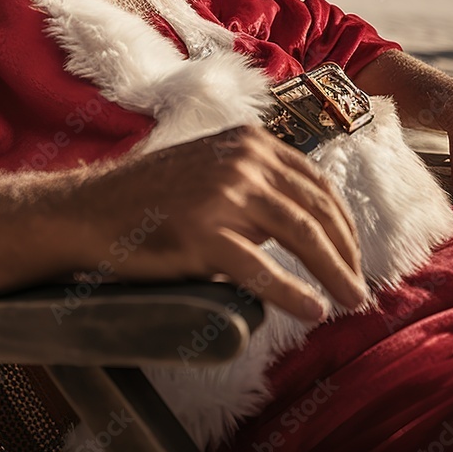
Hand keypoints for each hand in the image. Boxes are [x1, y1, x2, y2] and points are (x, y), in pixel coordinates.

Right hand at [75, 126, 368, 322]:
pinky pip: (261, 269)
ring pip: (300, 235)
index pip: (315, 184)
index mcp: (249, 142)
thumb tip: (306, 224)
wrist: (93, 209)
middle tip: (359, 286)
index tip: (353, 254)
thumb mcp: (212, 168)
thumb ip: (257, 183)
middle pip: (316, 209)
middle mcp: (242, 159)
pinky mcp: (202, 233)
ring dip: (335, 273)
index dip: (343, 223)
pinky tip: (313, 310)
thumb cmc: (153, 196)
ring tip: (350, 300)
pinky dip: (293, 293)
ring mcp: (222, 193)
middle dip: (346, 252)